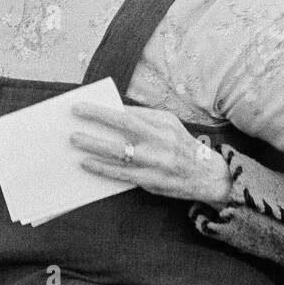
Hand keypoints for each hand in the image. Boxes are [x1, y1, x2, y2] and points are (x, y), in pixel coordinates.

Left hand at [69, 103, 233, 205]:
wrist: (209, 175)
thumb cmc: (182, 148)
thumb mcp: (170, 128)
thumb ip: (145, 121)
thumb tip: (112, 115)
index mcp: (165, 122)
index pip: (131, 111)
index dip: (106, 108)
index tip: (84, 104)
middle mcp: (161, 139)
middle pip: (124, 124)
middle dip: (98, 116)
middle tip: (76, 112)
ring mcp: (156, 160)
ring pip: (119, 150)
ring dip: (94, 144)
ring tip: (75, 139)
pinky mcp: (152, 180)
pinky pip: (121, 173)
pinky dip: (102, 168)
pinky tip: (87, 163)